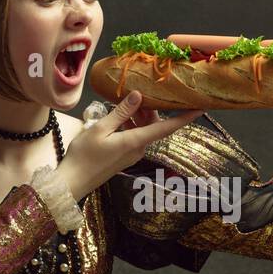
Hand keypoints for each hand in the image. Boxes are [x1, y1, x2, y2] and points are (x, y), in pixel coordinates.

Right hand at [55, 91, 202, 199]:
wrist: (72, 182)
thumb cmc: (84, 156)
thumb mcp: (101, 128)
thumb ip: (121, 112)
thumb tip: (138, 96)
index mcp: (136, 141)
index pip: (166, 128)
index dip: (184, 118)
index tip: (200, 109)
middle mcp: (138, 149)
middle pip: (153, 125)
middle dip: (150, 108)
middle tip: (140, 91)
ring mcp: (132, 154)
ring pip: (142, 129)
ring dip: (137, 115)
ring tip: (124, 101)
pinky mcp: (124, 156)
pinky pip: (134, 136)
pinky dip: (130, 124)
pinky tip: (117, 116)